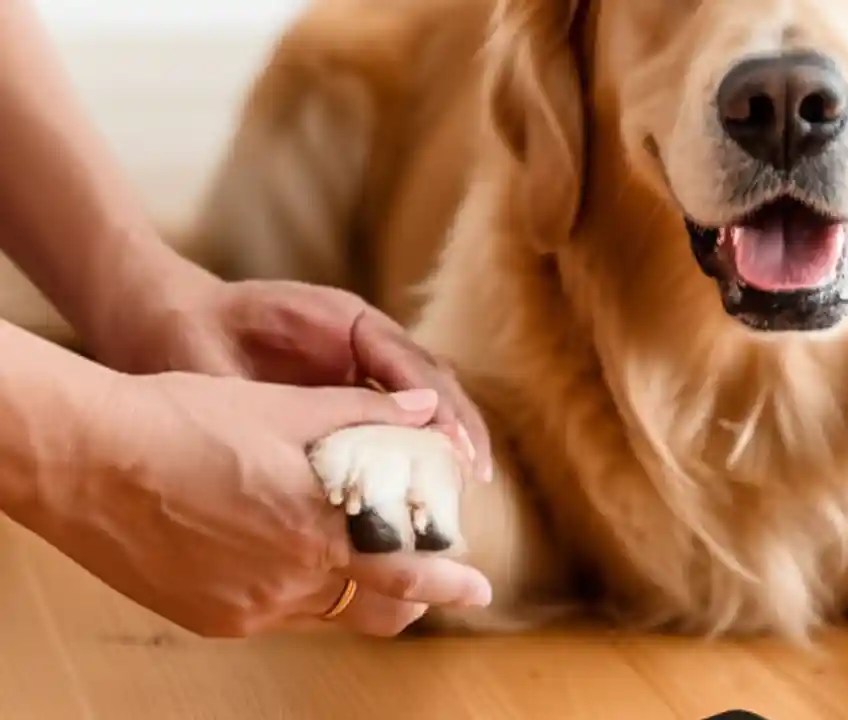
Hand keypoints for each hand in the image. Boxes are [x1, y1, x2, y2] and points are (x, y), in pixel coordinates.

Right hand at [16, 371, 491, 637]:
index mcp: (316, 520)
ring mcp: (249, 605)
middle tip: (419, 573)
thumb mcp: (279, 406)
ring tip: (342, 551)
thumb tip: (423, 410)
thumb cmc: (182, 419)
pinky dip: (294, 587)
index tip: (478, 588)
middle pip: (373, 603)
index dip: (445, 582)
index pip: (404, 566)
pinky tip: (276, 550)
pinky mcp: (213, 618)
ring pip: (325, 609)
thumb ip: (362, 413)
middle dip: (406, 593)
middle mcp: (289, 575)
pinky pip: (275, 613)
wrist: (86, 459)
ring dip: (347, 586)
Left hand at [89, 271, 491, 482]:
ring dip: (446, 441)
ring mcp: (360, 362)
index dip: (439, 408)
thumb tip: (312, 447)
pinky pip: (396, 417)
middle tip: (475, 477)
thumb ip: (275, 401)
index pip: (411, 364)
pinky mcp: (350, 388)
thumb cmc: (191, 335)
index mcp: (345, 319)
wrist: (163, 320)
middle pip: (432, 380)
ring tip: (461, 491)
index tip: (457, 451)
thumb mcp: (225, 369)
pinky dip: (414, 451)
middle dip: (459, 426)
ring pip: (424, 398)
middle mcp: (364, 339)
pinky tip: (418, 492)